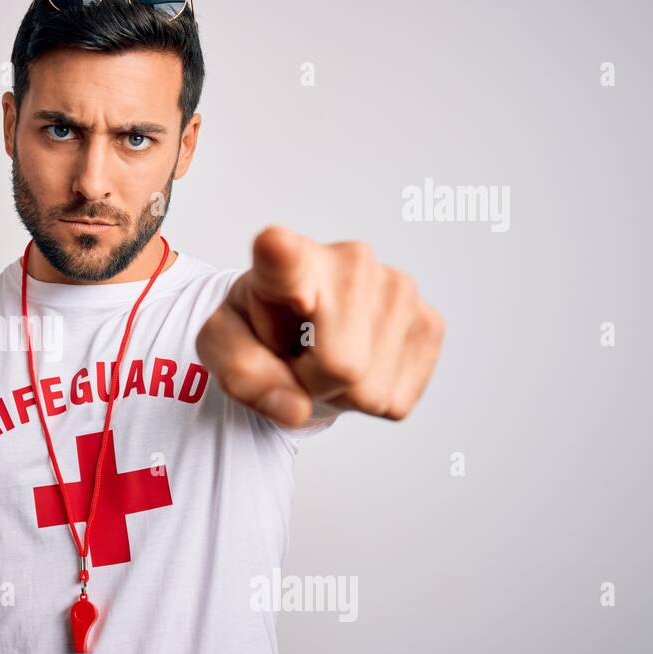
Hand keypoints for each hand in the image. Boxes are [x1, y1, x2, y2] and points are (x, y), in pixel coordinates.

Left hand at [195, 225, 444, 427]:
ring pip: (370, 390)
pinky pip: (395, 400)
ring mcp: (400, 288)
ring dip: (339, 392)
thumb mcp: (222, 348)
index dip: (281, 257)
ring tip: (322, 356)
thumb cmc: (256, 327)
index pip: (286, 261)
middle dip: (310, 383)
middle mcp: (352, 262)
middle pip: (341, 365)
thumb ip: (242, 375)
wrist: (299, 323)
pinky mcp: (430, 322)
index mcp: (285, 261)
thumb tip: (296, 409)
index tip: (272, 245)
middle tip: (294, 358)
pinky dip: (368, 400)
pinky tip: (354, 362)